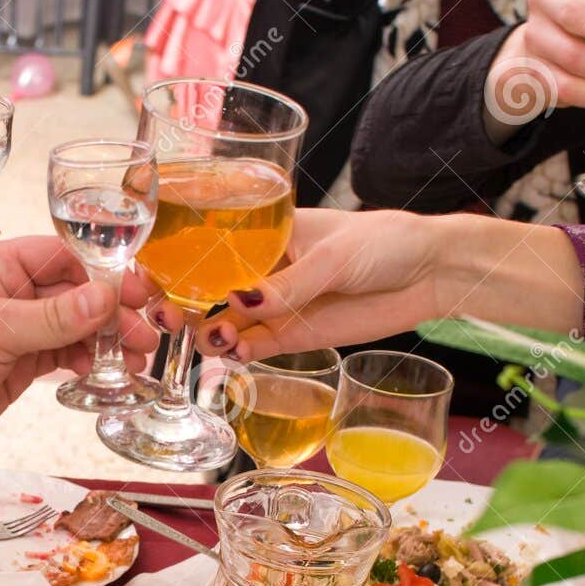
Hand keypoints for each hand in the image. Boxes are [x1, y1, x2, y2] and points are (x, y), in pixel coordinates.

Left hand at [0, 236, 157, 458]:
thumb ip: (52, 317)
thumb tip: (104, 298)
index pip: (62, 256)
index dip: (102, 273)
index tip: (135, 292)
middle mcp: (7, 292)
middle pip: (75, 293)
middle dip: (112, 312)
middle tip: (143, 334)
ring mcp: (13, 330)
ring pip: (73, 327)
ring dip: (105, 340)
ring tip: (133, 360)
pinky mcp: (16, 364)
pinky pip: (62, 354)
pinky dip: (86, 361)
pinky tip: (104, 371)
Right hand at [183, 209, 442, 361]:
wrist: (429, 275)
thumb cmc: (384, 242)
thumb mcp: (332, 257)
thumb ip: (287, 285)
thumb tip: (238, 303)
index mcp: (263, 232)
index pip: (207, 247)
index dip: (176, 264)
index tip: (155, 280)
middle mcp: (261, 269)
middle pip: (205, 290)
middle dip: (181, 306)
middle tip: (172, 320)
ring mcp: (275, 305)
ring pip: (224, 323)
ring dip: (209, 333)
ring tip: (216, 339)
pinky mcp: (293, 335)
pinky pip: (253, 347)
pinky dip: (238, 353)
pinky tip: (234, 352)